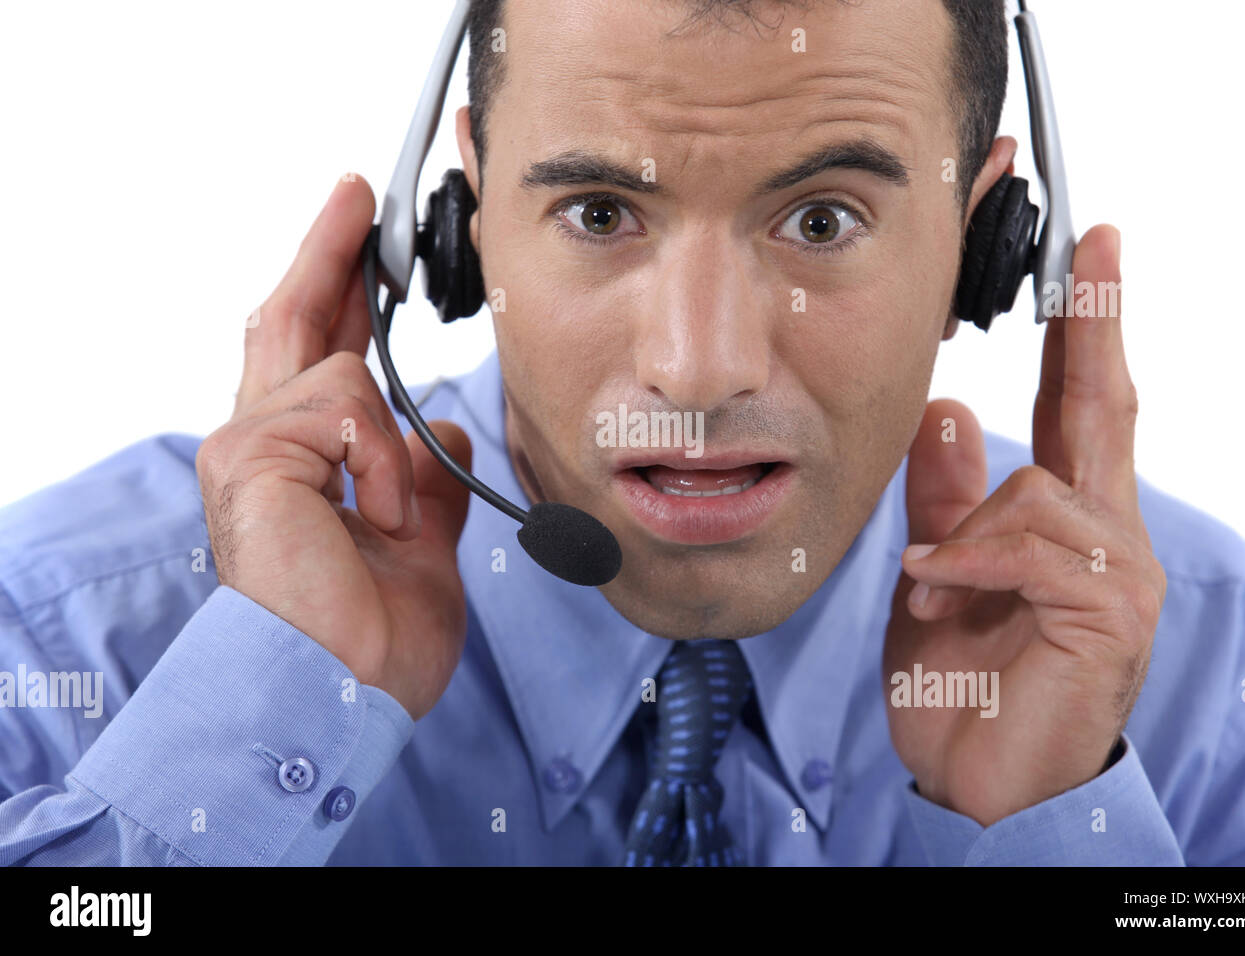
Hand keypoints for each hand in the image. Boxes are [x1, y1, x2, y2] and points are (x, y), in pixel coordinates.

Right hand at [196, 175, 471, 720]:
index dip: (335, 292)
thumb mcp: (422, 548)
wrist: (338, 698)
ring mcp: (248, 451)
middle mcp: (260, 449)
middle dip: (327, 252)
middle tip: (356, 191)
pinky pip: (348, 411)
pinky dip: (383, 467)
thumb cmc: (368, 642)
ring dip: (392, 451)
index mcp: (301, 469)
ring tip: (391, 526)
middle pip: (289, 323)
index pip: (314, 357)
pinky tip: (377, 522)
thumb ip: (425, 484)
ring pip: (342, 375)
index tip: (358, 237)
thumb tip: (443, 432)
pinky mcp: (251, 458)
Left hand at [881, 224, 1165, 825]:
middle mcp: (1106, 538)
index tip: (1088, 259)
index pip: (1078, 410)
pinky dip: (972, 560)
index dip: (1084, 334)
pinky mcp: (1107, 614)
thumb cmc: (963, 684)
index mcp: (1062, 523)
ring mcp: (1117, 576)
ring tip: (928, 581)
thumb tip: (946, 407)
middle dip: (1097, 325)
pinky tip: (937, 589)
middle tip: (1098, 247)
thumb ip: (946, 496)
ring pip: (1041, 488)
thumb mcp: (938, 573)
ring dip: (967, 529)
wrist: (974, 781)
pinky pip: (1034, 548)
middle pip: (1104, 411)